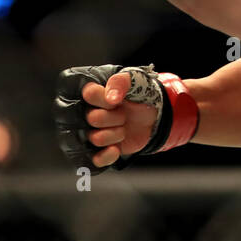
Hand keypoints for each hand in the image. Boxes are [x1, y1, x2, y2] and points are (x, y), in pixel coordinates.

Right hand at [54, 63, 198, 170]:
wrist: (152, 114)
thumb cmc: (139, 95)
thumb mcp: (133, 80)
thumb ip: (120, 82)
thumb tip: (111, 97)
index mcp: (95, 94)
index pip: (88, 94)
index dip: (104, 99)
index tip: (117, 101)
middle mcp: (91, 113)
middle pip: (93, 118)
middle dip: (115, 118)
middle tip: (124, 115)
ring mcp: (96, 132)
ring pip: (96, 138)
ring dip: (115, 134)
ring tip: (123, 128)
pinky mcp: (103, 149)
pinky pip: (96, 159)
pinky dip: (106, 156)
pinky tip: (116, 149)